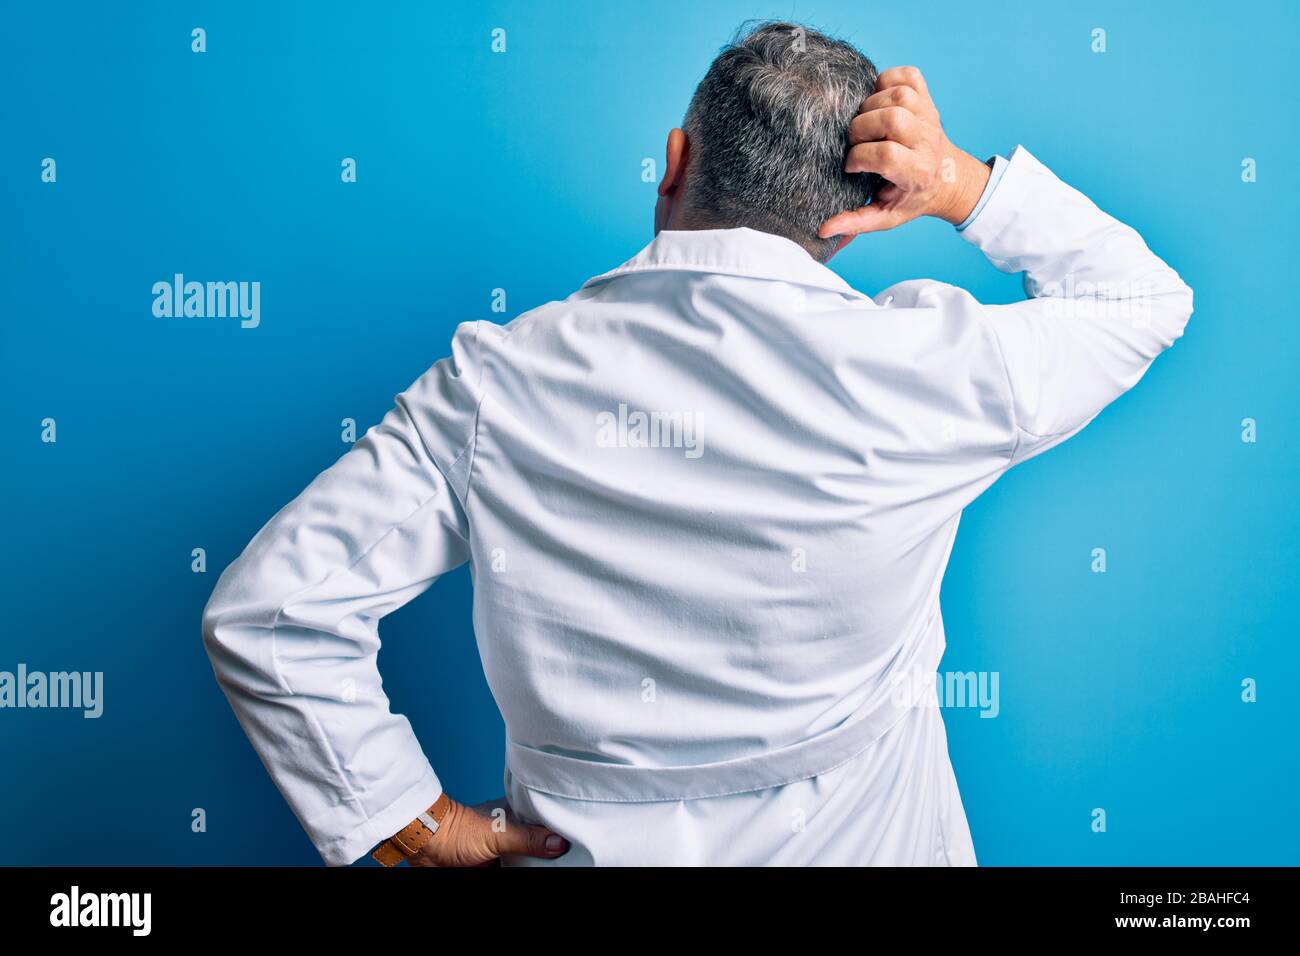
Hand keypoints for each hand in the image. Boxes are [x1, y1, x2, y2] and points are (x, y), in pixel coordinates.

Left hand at [407, 795, 569, 866]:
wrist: (427, 847)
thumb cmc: (458, 831)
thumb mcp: (499, 834)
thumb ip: (528, 838)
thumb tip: (559, 842)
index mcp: (516, 816)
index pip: (545, 824)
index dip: (559, 832)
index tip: (576, 839)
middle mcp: (510, 833)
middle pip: (537, 847)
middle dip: (549, 854)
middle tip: (568, 859)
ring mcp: (501, 853)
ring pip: (526, 862)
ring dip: (536, 864)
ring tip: (557, 865)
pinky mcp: (491, 868)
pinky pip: (512, 870)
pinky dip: (521, 871)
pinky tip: (534, 869)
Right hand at [819, 66, 990, 241]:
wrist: (948, 178)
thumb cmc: (912, 197)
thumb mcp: (886, 216)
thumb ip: (856, 222)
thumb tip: (824, 230)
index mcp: (917, 172)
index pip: (886, 155)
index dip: (860, 157)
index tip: (851, 166)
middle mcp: (926, 140)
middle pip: (891, 119)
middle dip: (862, 127)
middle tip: (855, 141)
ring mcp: (929, 116)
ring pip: (897, 95)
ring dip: (872, 104)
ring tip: (865, 122)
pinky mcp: (928, 98)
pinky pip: (909, 75)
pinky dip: (888, 80)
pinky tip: (878, 98)